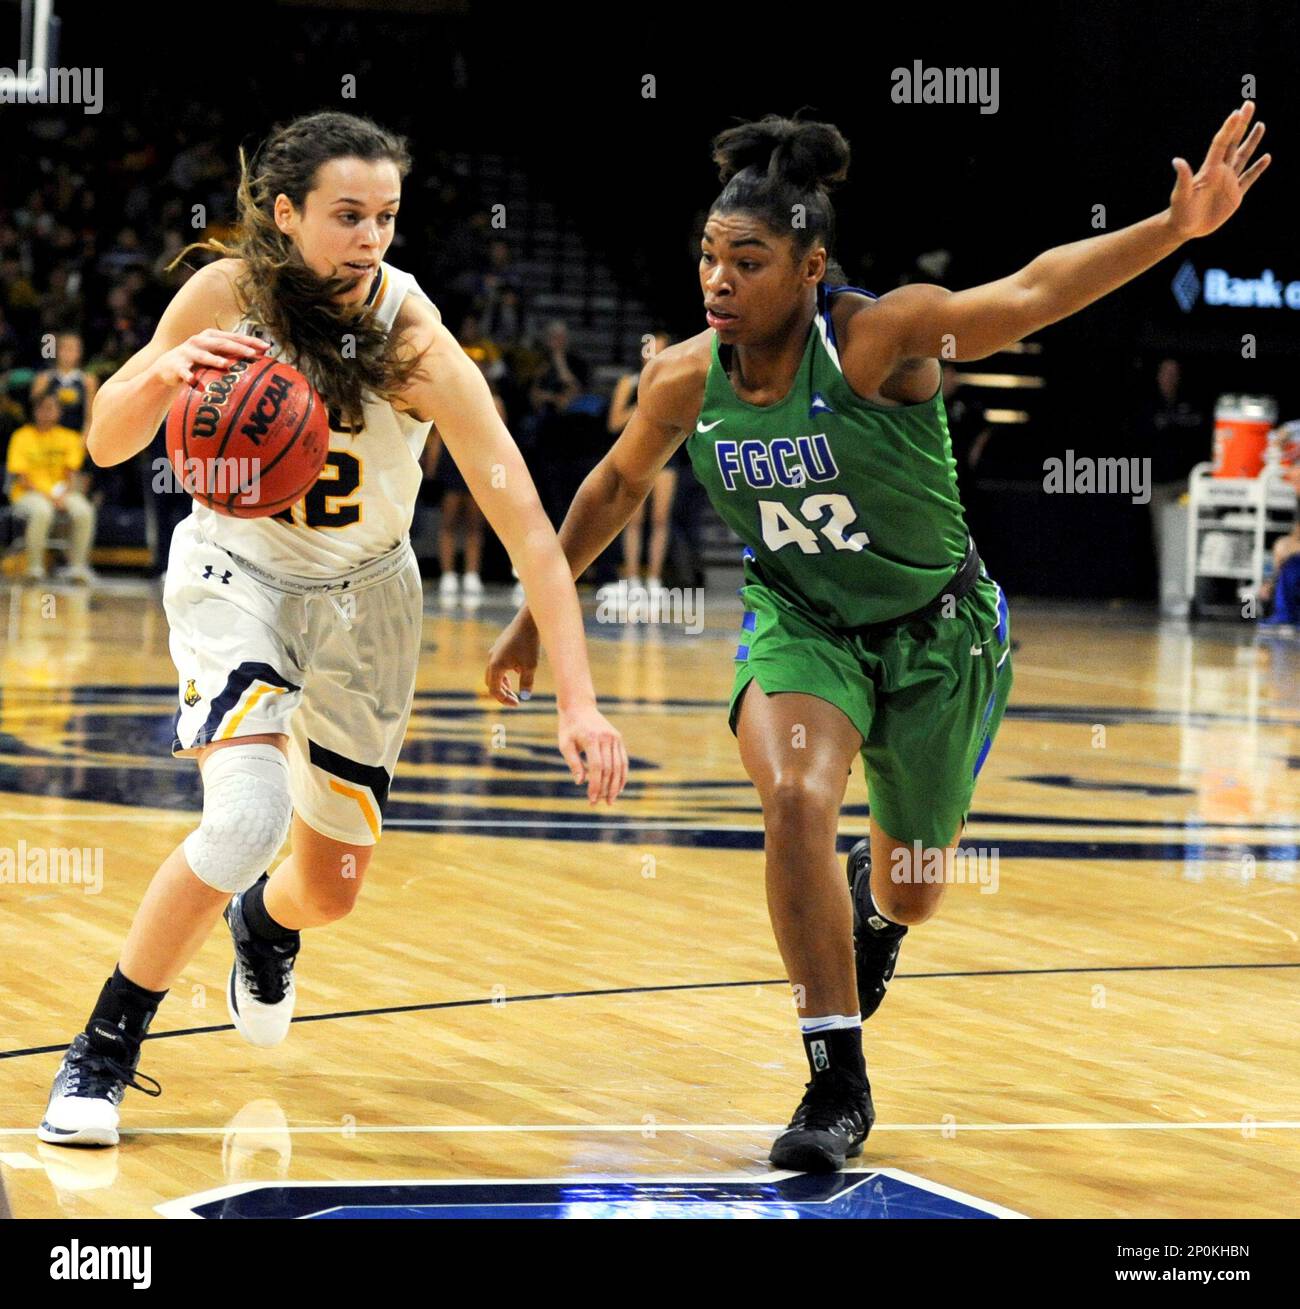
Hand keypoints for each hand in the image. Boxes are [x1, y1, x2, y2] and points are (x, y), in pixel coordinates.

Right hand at [150, 330, 268, 388]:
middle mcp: (200, 341)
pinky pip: (184, 372)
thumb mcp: (216, 354)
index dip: (250, 341)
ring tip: (226, 365)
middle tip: (252, 354)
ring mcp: (188, 352)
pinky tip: (194, 382)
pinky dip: (189, 376)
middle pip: (222, 343)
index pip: (234, 337)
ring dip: (214, 360)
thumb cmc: (199, 361)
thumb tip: (263, 355)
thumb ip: (234, 353)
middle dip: (238, 348)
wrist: (167, 367)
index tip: (267, 347)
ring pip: (203, 356)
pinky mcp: (177, 365)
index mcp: (212, 337)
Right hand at [484, 607, 539, 706]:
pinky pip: (498, 665)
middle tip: (515, 700)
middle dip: (502, 693)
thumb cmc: (529, 643)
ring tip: (514, 689)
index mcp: (496, 666)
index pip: (495, 690)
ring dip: (502, 684)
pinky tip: (518, 671)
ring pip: (493, 674)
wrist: (528, 621)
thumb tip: (525, 697)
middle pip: (491, 683)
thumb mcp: (530, 666)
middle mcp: (491, 659)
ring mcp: (494, 652)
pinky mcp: (499, 647)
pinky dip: (504, 673)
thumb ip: (526, 683)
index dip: (504, 700)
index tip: (517, 704)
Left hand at [557, 701, 628, 804]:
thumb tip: (581, 783)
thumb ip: (573, 763)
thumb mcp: (565, 745)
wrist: (579, 707)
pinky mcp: (618, 738)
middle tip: (599, 803)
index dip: (595, 785)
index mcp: (592, 738)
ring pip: (619, 766)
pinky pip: (623, 760)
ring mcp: (615, 738)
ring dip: (616, 785)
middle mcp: (607, 738)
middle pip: (610, 769)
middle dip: (605, 788)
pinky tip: (617, 788)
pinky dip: (622, 775)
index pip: (597, 767)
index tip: (591, 799)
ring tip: (610, 800)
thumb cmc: (569, 728)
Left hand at [1168, 101, 1270, 240]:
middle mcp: (1220, 171)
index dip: (1229, 128)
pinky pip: (1249, 178)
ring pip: (1243, 156)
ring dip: (1252, 141)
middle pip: (1234, 143)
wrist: (1183, 228)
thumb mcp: (1180, 195)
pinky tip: (1266, 157)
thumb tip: (1176, 160)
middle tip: (1249, 104)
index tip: (1237, 111)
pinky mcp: (1235, 195)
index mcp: (1209, 169)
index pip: (1221, 143)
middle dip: (1242, 124)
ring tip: (1261, 124)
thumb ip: (1182, 178)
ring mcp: (1229, 182)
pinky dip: (1258, 168)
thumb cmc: (1179, 212)